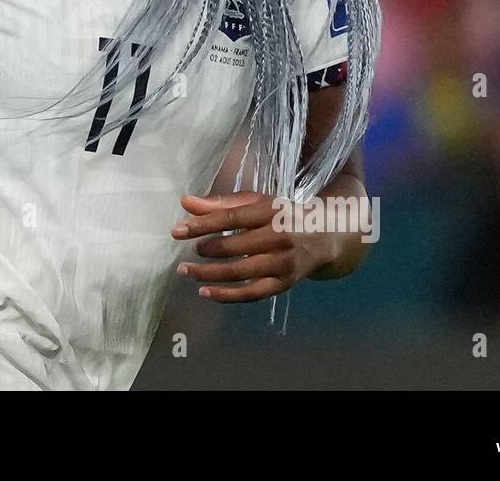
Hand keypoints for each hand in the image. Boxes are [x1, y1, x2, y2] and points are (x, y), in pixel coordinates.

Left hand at [170, 190, 336, 302]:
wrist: (323, 237)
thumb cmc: (280, 216)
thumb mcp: (255, 203)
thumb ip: (220, 204)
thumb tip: (185, 203)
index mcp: (270, 211)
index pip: (230, 218)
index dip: (202, 225)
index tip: (177, 231)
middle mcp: (279, 237)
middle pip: (235, 247)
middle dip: (205, 251)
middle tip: (182, 256)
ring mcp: (283, 262)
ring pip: (240, 272)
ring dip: (209, 274)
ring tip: (186, 272)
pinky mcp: (284, 283)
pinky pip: (252, 293)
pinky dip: (227, 295)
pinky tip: (206, 292)